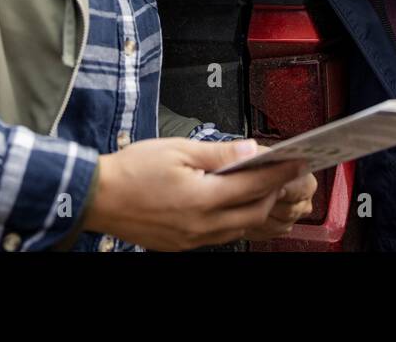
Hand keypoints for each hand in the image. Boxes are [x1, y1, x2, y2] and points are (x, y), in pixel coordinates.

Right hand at [82, 137, 309, 250]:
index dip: (279, 173)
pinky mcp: (185, 245)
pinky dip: (236, 219)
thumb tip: (251, 150)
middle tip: (285, 174)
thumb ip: (218, 153)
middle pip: (254, 212)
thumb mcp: (177, 150)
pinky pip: (222, 234)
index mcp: (200, 198)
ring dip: (257, 208)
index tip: (297, 162)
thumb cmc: (131, 170)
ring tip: (265, 187)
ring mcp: (193, 239)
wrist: (97, 198)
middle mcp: (201, 225)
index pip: (253, 186)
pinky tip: (236, 204)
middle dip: (274, 192)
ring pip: (240, 227)